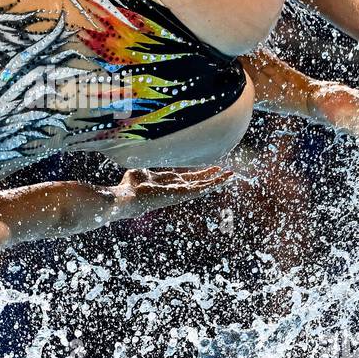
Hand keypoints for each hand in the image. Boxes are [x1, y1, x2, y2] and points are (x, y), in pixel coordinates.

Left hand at [113, 165, 232, 216]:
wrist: (128, 196)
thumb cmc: (129, 186)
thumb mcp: (140, 172)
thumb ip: (144, 168)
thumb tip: (141, 161)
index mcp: (167, 182)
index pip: (186, 177)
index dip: (199, 172)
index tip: (209, 167)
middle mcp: (175, 188)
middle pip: (197, 181)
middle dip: (211, 176)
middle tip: (224, 171)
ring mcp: (180, 191)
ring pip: (203, 186)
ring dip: (217, 180)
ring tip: (230, 175)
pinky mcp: (182, 194)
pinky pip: (202, 188)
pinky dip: (214, 183)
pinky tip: (224, 179)